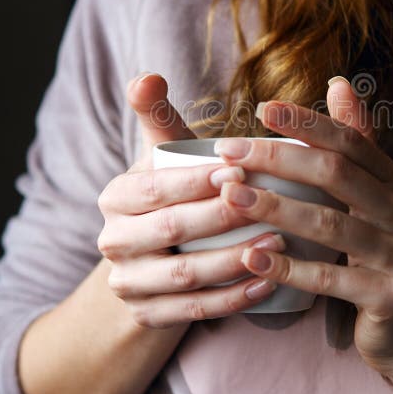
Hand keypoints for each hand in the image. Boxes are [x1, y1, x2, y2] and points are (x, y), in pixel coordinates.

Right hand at [96, 72, 285, 326]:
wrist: (151, 262)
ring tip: (279, 241)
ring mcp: (128, 283)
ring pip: (184, 274)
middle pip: (170, 229)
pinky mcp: (147, 316)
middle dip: (221, 216)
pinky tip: (270, 281)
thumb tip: (147, 76)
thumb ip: (159, 117)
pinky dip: (233, 297)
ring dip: (234, 259)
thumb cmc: (171, 196)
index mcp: (115, 197)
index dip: (195, 179)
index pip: (154, 186)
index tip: (239, 169)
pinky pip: (193, 310)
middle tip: (270, 203)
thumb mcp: (162, 158)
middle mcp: (113, 241)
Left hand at [214, 78, 392, 382]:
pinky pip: (330, 280)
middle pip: (335, 173)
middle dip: (278, 159)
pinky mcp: (387, 295)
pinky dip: (289, 268)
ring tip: (230, 197)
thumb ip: (356, 142)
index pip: (348, 140)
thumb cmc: (377, 254)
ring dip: (274, 208)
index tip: (261, 109)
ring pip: (329, 224)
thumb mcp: (373, 197)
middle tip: (227, 153)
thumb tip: (339, 83)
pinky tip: (252, 258)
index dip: (306, 123)